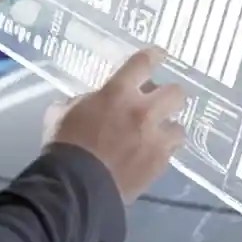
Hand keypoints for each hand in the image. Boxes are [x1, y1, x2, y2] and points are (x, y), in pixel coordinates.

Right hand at [43, 47, 187, 203]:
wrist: (76, 187)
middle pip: (175, 92)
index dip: (155, 56)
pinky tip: (151, 157)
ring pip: (179, 127)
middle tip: (159, 104)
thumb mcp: (62, 114)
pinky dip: (162, 153)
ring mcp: (154, 138)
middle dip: (169, 96)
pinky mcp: (160, 163)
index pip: (143, 63)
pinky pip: (171, 153)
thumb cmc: (64, 146)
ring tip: (158, 136)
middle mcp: (143, 111)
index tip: (161, 55)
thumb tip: (89, 102)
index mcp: (117, 93)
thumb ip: (81, 102)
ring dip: (169, 129)